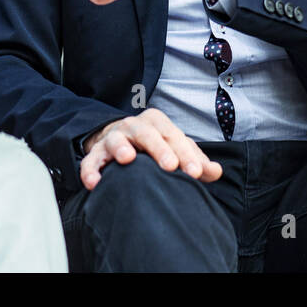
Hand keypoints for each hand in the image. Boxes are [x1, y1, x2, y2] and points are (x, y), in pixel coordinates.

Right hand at [79, 108, 222, 189]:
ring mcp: (113, 137)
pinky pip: (91, 161)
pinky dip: (91, 170)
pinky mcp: (95, 153)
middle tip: (171, 167)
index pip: (174, 136)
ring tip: (128, 160)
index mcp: (157, 123)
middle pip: (147, 133)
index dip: (186, 154)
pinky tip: (95, 183)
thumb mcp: (175, 150)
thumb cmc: (153, 147)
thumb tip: (216, 171)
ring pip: (116, 140)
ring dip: (122, 148)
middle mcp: (134, 126)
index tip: (196, 173)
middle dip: (159, 149)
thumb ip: (195, 161)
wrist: (118, 140)